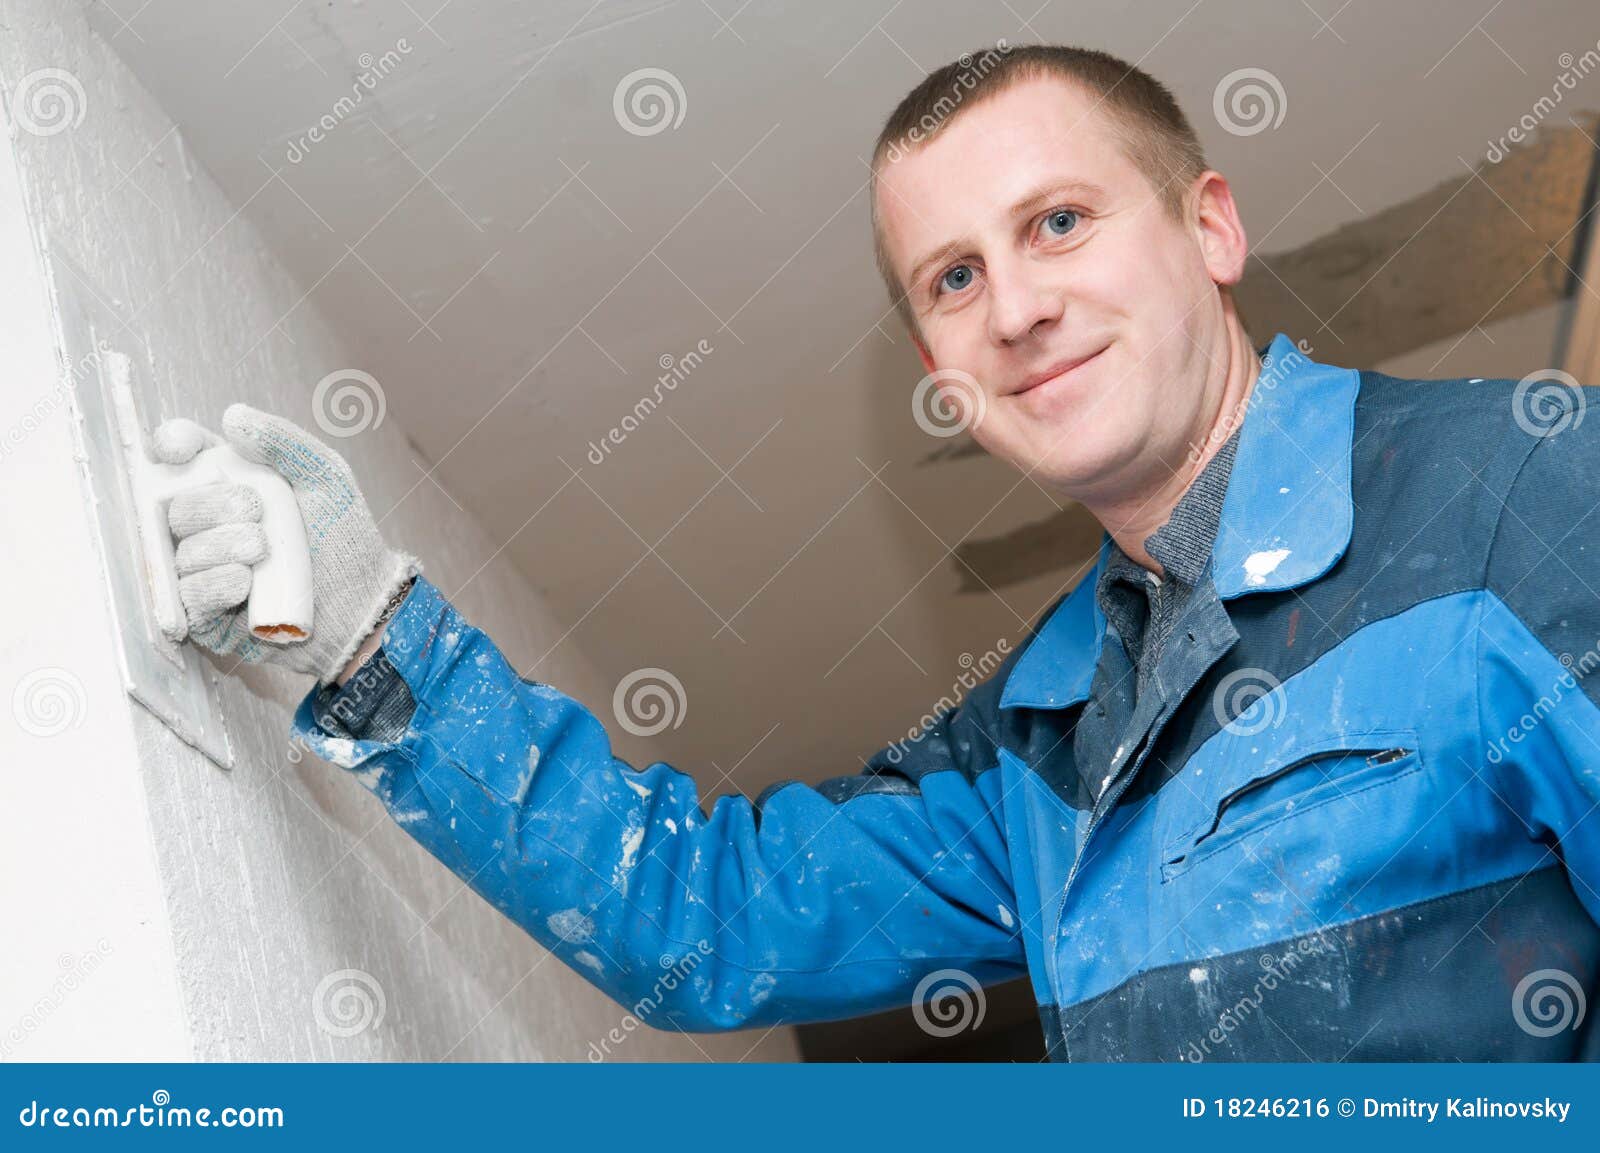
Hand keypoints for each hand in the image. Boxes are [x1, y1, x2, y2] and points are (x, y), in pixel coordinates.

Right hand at [154, 404, 417, 683]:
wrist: (362, 604)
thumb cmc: (343, 539)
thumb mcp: (326, 479)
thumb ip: (285, 443)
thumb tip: (232, 416)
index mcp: (231, 484)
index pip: (181, 458)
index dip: (172, 448)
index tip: (180, 449)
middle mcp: (210, 525)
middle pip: (176, 506)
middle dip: (211, 505)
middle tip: (256, 511)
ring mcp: (205, 571)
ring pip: (181, 552)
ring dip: (219, 546)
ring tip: (262, 550)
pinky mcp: (206, 615)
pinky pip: (187, 597)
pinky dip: (212, 584)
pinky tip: (243, 582)